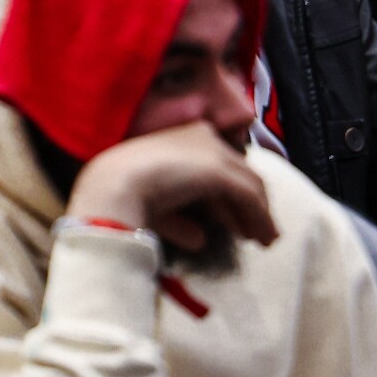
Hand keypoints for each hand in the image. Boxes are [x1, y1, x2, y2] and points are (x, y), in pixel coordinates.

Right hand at [69, 123, 276, 252]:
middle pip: (238, 174)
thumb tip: (200, 239)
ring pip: (249, 183)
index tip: (234, 224)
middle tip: (256, 234)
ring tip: (265, 240)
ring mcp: (214, 152)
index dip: (230, 196)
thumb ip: (180, 219)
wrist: (112, 188)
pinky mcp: (219, 170)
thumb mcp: (158, 206)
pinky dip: (260, 217)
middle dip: (248, 206)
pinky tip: (263, 236)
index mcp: (186, 137)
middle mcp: (204, 137)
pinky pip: (248, 195)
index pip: (220, 165)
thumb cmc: (124, 194)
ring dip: (260, 214)